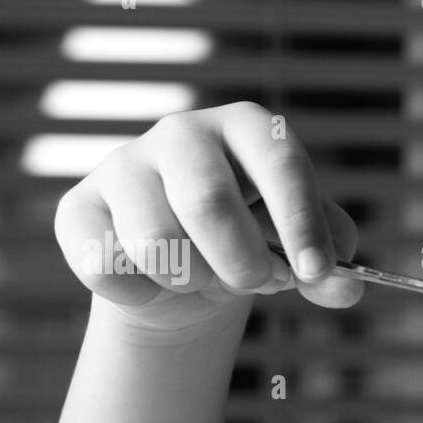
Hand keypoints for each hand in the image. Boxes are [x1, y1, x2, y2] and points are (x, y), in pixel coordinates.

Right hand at [54, 101, 362, 332]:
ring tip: (204, 276)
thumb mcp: (302, 248)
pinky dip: (141, 293)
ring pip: (155, 240)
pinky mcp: (79, 207)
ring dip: (192, 281)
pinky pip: (105, 265)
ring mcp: (123, 164)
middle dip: (242, 264)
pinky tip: (153, 280)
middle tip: (257, 283)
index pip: (279, 163)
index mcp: (247, 128)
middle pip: (207, 202)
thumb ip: (331, 264)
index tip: (313, 273)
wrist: (184, 267)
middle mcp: (182, 132)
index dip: (301, 223)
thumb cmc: (255, 241)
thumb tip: (344, 288)